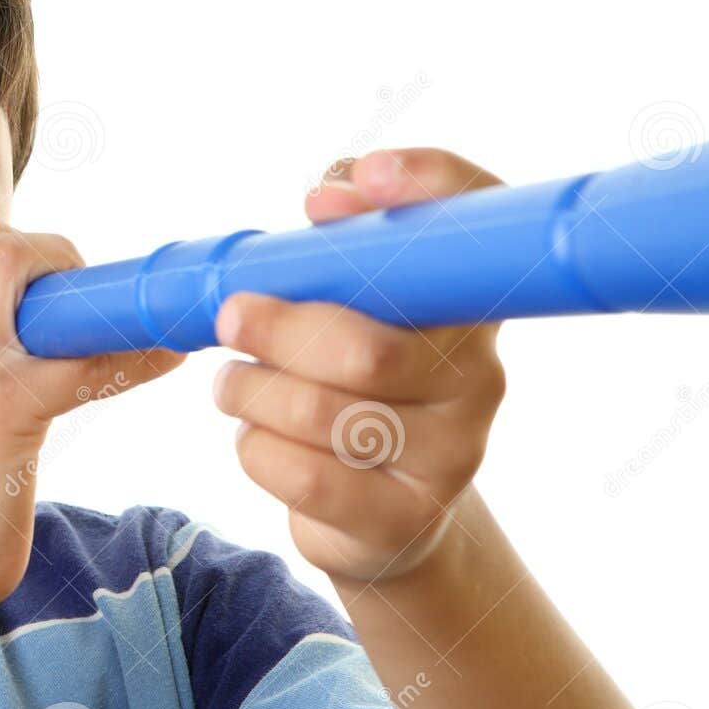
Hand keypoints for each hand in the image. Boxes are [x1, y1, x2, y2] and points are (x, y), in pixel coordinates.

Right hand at [0, 216, 184, 611]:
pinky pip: (80, 357)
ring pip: (20, 271)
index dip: (18, 253)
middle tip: (80, 309)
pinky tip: (161, 359)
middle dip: (47, 257)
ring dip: (79, 294)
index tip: (54, 290)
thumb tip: (51, 312)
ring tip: (112, 327)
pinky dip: (131, 354)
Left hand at [210, 148, 507, 582]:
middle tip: (229, 318)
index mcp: (467, 305)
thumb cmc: (356, 385)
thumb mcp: (352, 308)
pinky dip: (256, 448)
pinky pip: (304, 476)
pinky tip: (256, 436)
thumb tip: (330, 195)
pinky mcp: (404, 519)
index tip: (330, 195)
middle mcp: (478, 377)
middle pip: (368, 350)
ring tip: (233, 384)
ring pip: (320, 414)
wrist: (388, 513)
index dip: (420, 189)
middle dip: (278, 329)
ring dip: (250, 392)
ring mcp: (450, 454)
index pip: (474, 223)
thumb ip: (343, 243)